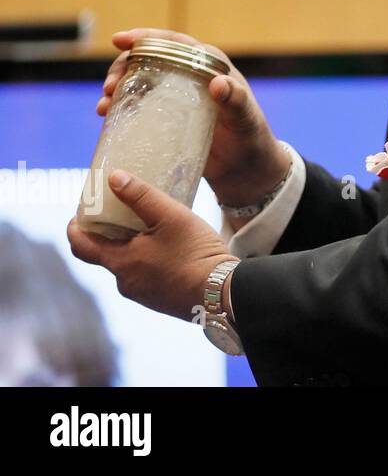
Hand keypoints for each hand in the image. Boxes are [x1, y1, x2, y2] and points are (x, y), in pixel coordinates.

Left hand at [68, 169, 236, 322]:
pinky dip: (150, 262)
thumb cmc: (194, 252)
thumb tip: (114, 177)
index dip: (75, 228)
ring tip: (155, 231)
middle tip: (123, 215)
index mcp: (120, 262)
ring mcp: (142, 295)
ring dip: (134, 248)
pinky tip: (172, 251)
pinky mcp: (160, 300)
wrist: (221, 292)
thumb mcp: (170, 216)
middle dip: (109, 235)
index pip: (80, 246)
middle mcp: (124, 282)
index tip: (80, 213)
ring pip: (128, 266)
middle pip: (106, 255)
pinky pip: (146, 277)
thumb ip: (141, 196)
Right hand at [100, 28, 286, 205]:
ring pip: (138, 82)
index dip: (146, 37)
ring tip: (103, 106)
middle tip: (109, 86)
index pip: (175, 44)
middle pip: (149, 60)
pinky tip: (106, 118)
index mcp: (209, 66)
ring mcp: (175, 97)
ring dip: (117, 88)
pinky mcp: (166, 118)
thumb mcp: (245, 118)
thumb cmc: (250, 136)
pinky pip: (138, 106)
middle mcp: (189, 76)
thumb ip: (236, 100)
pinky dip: (120, 108)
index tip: (121, 39)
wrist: (244, 167)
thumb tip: (218, 83)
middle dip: (123, 67)